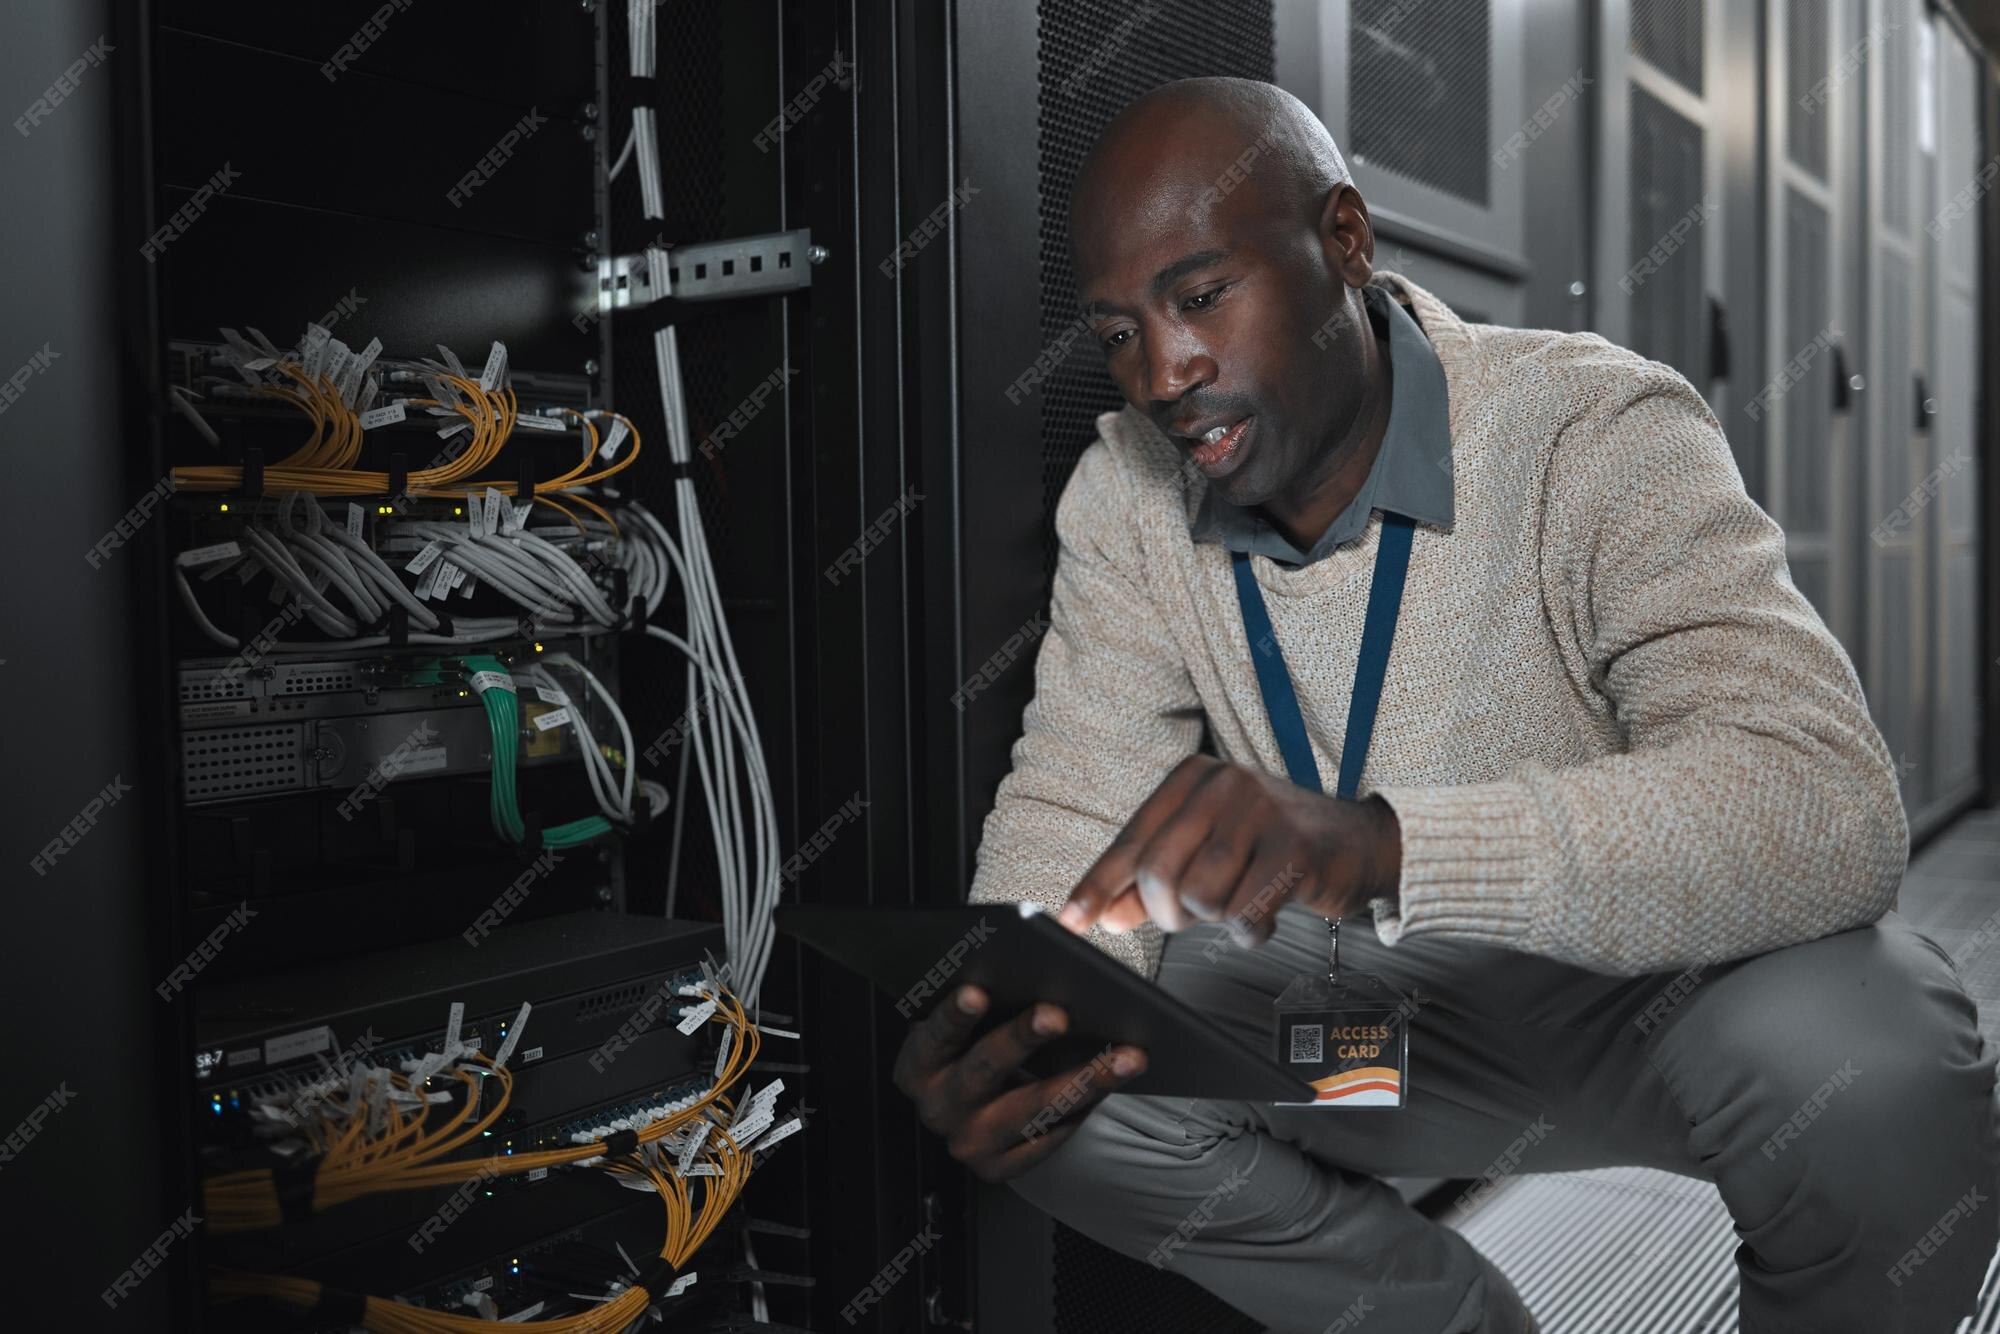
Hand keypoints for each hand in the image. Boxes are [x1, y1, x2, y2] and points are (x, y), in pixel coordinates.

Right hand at [890, 985, 1146, 1182]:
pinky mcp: (1000, 1167)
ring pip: (1031, 1109)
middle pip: (984, 1069)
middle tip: (1057, 1014)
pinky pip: (1049, 1138)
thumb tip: (1034, 970)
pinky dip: (1083, 1108)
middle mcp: (939, 1107)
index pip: (935, 1036)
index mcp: (918, 1067)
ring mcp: (969, 1142)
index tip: (976, 991)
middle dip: (1022, 1039)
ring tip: (1125, 1056)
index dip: (955, 1016)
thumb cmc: (970, 1049)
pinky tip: (1112, 1084)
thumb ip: (983, 1004)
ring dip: (1083, 1080)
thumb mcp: (964, 1027)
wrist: (965, 1109)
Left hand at [1057, 755, 1400, 943]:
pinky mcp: (1297, 847)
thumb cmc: (1274, 848)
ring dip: (1215, 920)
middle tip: (1188, 920)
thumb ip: (1155, 880)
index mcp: (1194, 776)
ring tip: (1239, 905)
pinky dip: (1249, 930)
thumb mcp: (1208, 853)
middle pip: (1159, 872)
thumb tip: (1105, 915)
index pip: (1132, 839)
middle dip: (1166, 913)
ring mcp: (1263, 811)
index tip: (1071, 921)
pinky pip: (1245, 912)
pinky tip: (1265, 917)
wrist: (1362, 843)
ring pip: (1200, 895)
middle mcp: (1225, 784)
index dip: (1098, 886)